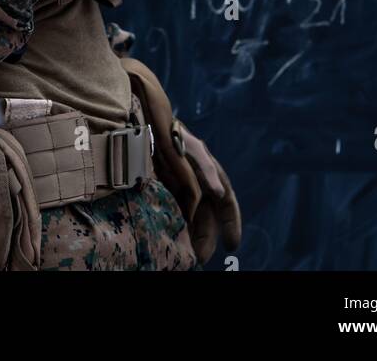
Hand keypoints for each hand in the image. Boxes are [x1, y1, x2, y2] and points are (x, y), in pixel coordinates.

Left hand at [172, 118, 241, 257]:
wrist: (144, 117)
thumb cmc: (172, 129)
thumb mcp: (191, 149)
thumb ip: (206, 169)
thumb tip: (220, 193)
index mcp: (207, 171)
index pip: (225, 201)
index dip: (232, 222)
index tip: (233, 245)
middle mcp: (195, 180)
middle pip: (206, 215)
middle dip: (206, 237)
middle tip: (201, 258)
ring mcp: (177, 184)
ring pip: (189, 216)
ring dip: (190, 235)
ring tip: (188, 255)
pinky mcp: (161, 186)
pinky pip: (171, 210)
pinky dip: (173, 225)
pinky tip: (170, 239)